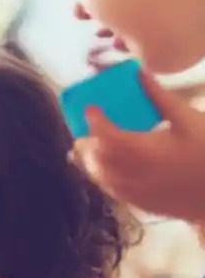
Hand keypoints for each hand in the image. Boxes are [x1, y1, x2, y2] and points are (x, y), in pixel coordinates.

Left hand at [72, 71, 204, 222]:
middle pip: (95, 158)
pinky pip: (110, 189)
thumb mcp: (188, 118)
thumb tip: (140, 74)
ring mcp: (132, 193)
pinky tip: (110, 164)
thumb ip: (160, 97)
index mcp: (143, 151)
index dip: (94, 121)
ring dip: (93, 159)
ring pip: (99, 176)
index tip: (91, 108)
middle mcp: (131, 174)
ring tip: (96, 144)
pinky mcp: (137, 203)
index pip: (106, 135)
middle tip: (90, 127)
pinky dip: (104, 174)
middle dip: (88, 142)